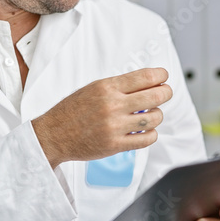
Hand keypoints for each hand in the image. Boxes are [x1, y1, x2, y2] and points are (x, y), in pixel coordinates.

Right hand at [32, 68, 171, 167]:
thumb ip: (118, 86)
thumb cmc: (73, 110)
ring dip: (158, 115)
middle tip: (165, 93)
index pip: (145, 77)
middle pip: (155, 96)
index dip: (161, 75)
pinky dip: (152, 134)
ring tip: (152, 114)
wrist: (54, 134)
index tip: (164, 77)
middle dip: (166, 93)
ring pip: (154, 118)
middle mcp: (112, 105)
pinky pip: (147, 139)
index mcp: (106, 87)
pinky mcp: (115, 145)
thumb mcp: (93, 89)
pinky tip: (146, 131)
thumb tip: (148, 82)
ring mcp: (115, 126)